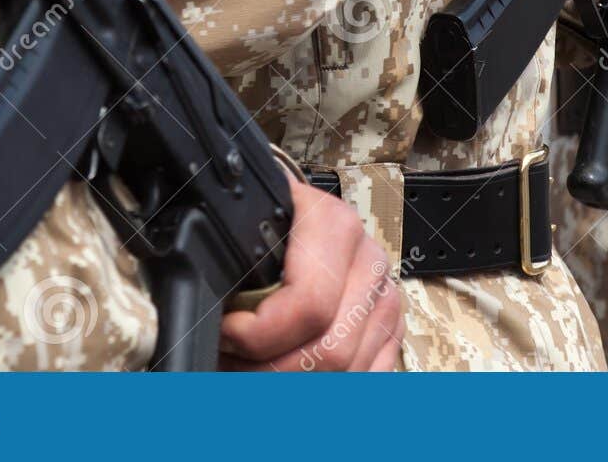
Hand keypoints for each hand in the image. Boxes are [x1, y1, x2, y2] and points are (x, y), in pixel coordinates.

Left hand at [218, 178, 402, 371]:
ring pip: (348, 373)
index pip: (309, 306)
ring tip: (252, 369)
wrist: (289, 220)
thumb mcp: (238, 231)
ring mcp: (383, 296)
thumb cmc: (261, 228)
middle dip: (270, 371)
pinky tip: (288, 375)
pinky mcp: (389, 326)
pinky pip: (368, 379)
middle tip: (233, 363)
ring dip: (293, 384)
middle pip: (331, 351)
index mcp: (333, 226)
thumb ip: (227, 269)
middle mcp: (367, 260)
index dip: (256, 336)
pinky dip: (323, 388)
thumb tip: (218, 322)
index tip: (226, 335)